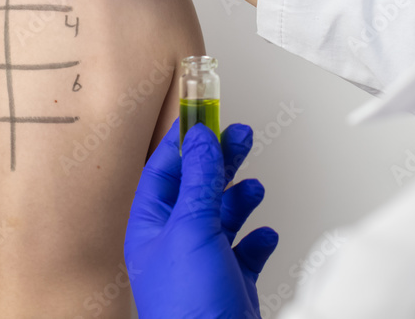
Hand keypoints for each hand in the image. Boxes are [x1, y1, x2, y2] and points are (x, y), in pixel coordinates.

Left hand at [125, 121, 278, 318]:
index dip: (185, 141)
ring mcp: (203, 266)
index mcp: (151, 227)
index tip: (205, 114)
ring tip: (253, 182)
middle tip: (240, 135)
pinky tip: (264, 231)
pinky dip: (256, 239)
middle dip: (219, 161)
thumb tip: (199, 138)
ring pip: (221, 218)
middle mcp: (174, 244)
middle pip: (197, 188)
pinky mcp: (230, 286)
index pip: (164, 170)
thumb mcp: (192, 228)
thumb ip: (198, 180)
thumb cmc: (189, 308)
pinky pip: (244, 254)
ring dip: (238, 197)